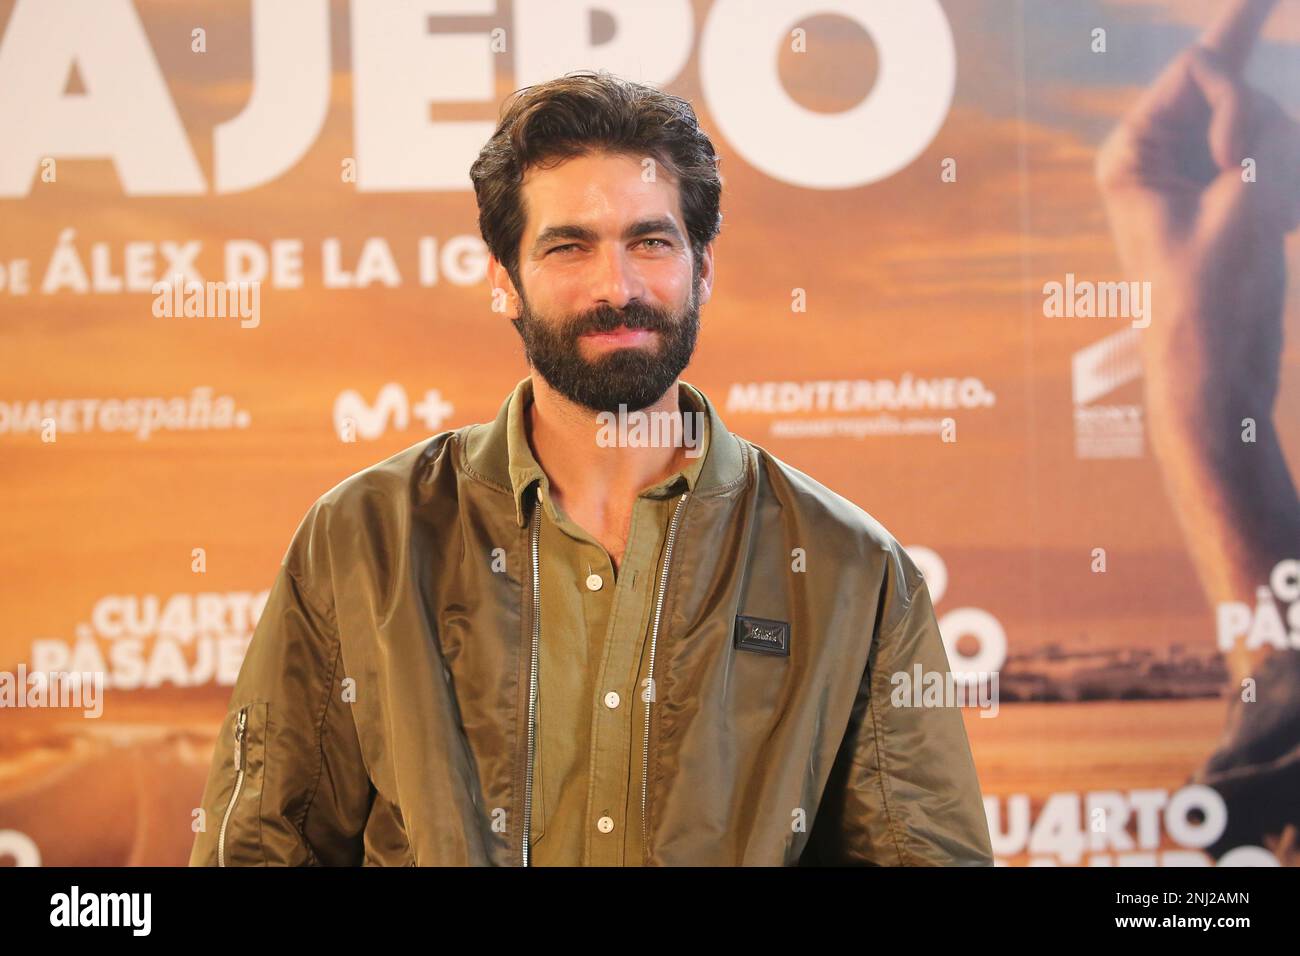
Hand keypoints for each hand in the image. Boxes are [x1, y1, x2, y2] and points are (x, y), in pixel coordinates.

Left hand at [1095, 0, 1299, 421]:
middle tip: (1245, 190)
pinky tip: (1276, 234)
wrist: (1217, 367)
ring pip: (1270, 122)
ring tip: (1262, 227)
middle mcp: (1158, 152)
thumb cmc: (1212, 292)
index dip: (1239, 73)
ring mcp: (1197, 171)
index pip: (1200, 66)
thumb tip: (1237, 79)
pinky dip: (1293, 190)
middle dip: (1263, 133)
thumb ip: (1251, 127)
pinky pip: (1284, 156)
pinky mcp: (1232, 192)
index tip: (1253, 85)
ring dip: (1284, 168)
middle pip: (1240, 90)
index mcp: (1133, 150)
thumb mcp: (1241, 198)